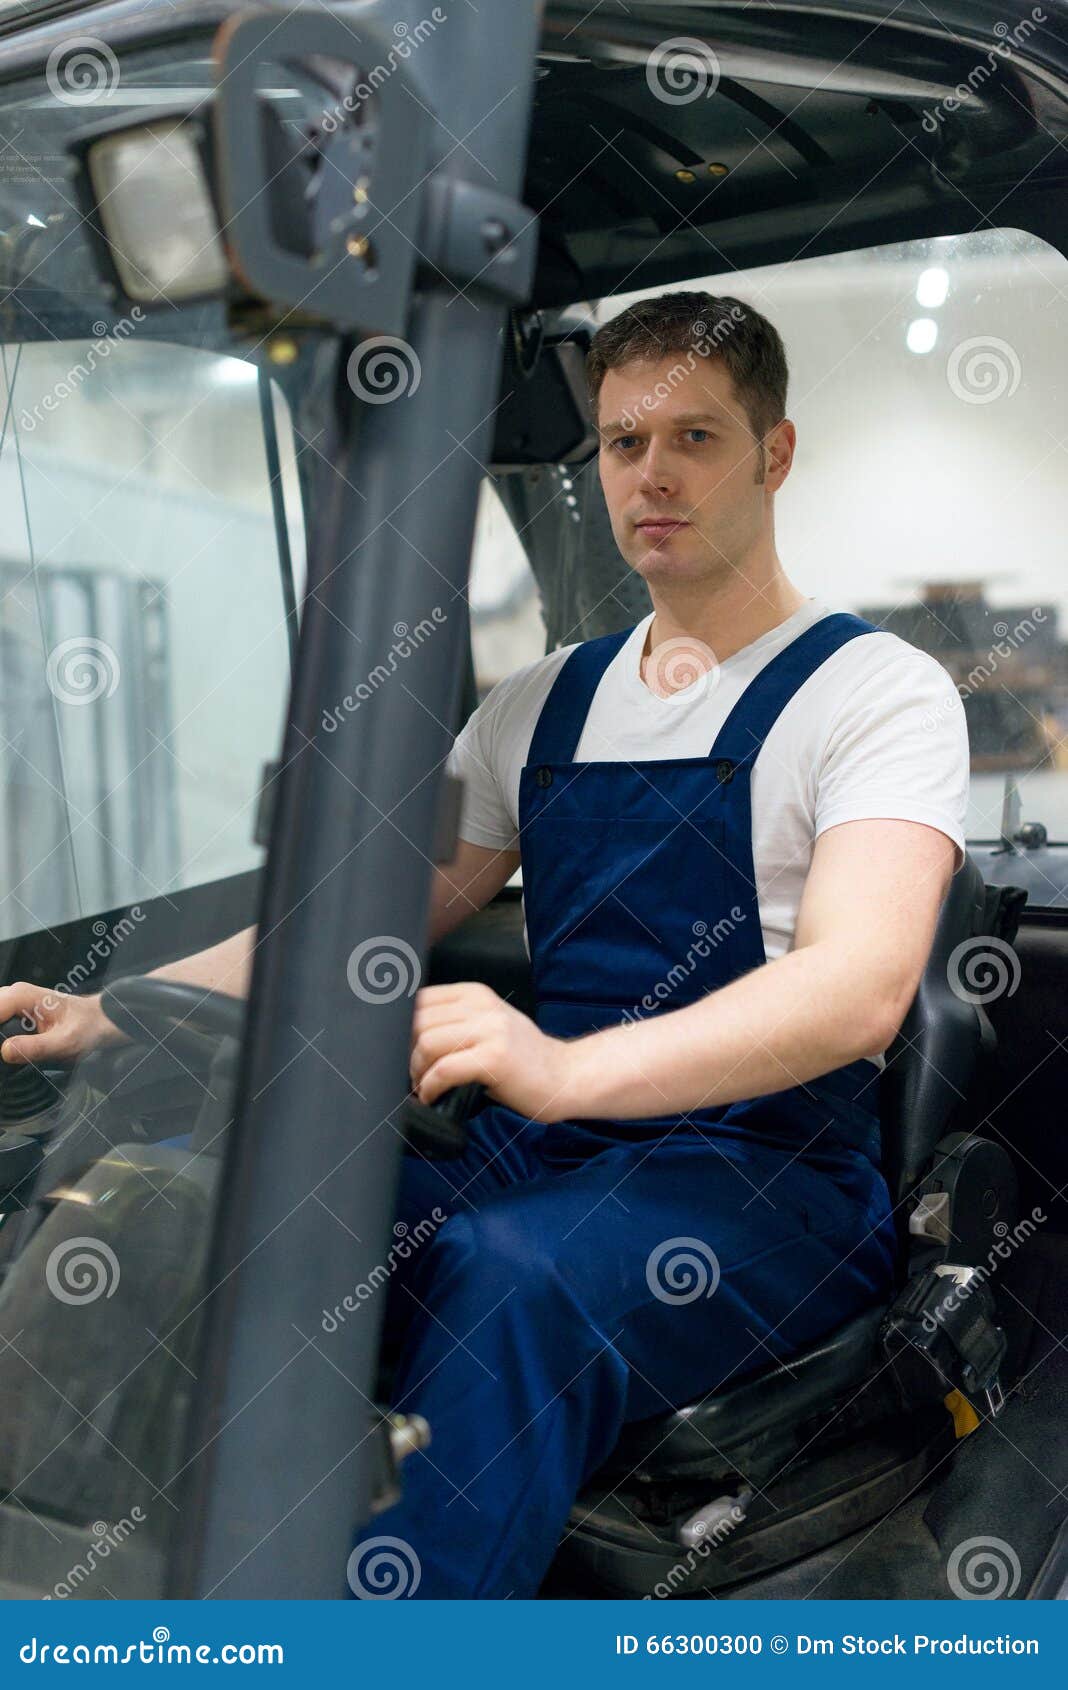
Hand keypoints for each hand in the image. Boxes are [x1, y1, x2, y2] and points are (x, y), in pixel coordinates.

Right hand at [0, 981, 125, 1066]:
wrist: (102, 1022)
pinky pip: (0, 1024)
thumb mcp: (65, 1041)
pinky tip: (9, 1051)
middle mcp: (16, 995)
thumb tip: (6, 1051)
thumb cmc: (89, 1026)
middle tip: (6, 1056)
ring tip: (12, 1055)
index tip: (0, 1051)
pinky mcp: (16, 1015)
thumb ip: (35, 1047)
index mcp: (23, 995)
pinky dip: (1, 1036)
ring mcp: (14, 1004)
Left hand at [410, 983, 579, 1122]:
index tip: (405, 1053)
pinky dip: (431, 1087)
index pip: (420, 1000)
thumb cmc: (522, 1057)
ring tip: (425, 1087)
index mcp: (475, 994)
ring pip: (427, 1044)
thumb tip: (406, 1037)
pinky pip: (444, 1070)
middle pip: (418, 1023)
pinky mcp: (494, 1058)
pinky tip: (434, 1096)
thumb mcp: (488, 1024)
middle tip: (415, 1076)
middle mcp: (482, 1006)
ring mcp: (490, 1030)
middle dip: (408, 1055)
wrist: (564, 1076)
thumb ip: (453, 1021)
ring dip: (417, 1072)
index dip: (403, 1030)